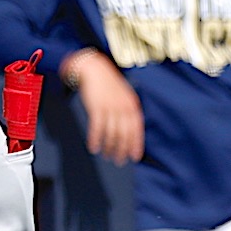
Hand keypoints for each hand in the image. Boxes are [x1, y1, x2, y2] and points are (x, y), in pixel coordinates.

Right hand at [68, 50, 143, 164]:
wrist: (93, 69)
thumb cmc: (107, 84)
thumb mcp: (122, 96)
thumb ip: (126, 111)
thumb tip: (126, 131)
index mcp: (132, 105)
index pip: (136, 129)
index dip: (136, 145)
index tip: (134, 157)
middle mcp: (123, 107)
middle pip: (124, 134)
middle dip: (122, 150)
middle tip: (118, 161)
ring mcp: (110, 107)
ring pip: (111, 133)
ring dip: (108, 147)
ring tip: (105, 155)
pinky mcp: (96, 108)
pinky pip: (97, 128)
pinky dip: (95, 139)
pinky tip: (93, 147)